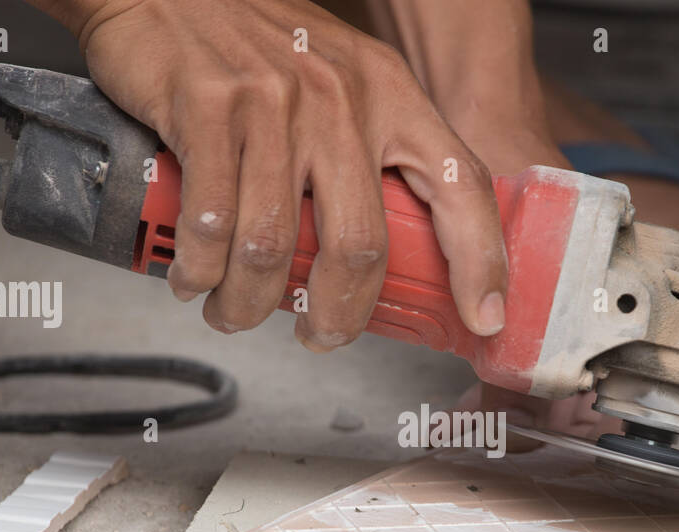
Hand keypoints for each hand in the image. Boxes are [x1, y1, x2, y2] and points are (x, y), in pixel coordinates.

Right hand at [35, 0, 508, 349]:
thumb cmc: (256, 47)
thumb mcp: (339, 81)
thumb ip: (369, 150)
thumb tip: (383, 249)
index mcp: (389, 95)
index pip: (459, 185)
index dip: (480, 260)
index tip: (485, 317)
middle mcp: (339, 99)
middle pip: (360, 244)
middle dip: (338, 315)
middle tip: (319, 337)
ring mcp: (271, 102)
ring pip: (272, 246)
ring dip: (248, 302)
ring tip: (233, 313)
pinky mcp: (206, 106)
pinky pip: (210, 219)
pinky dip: (198, 268)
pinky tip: (193, 278)